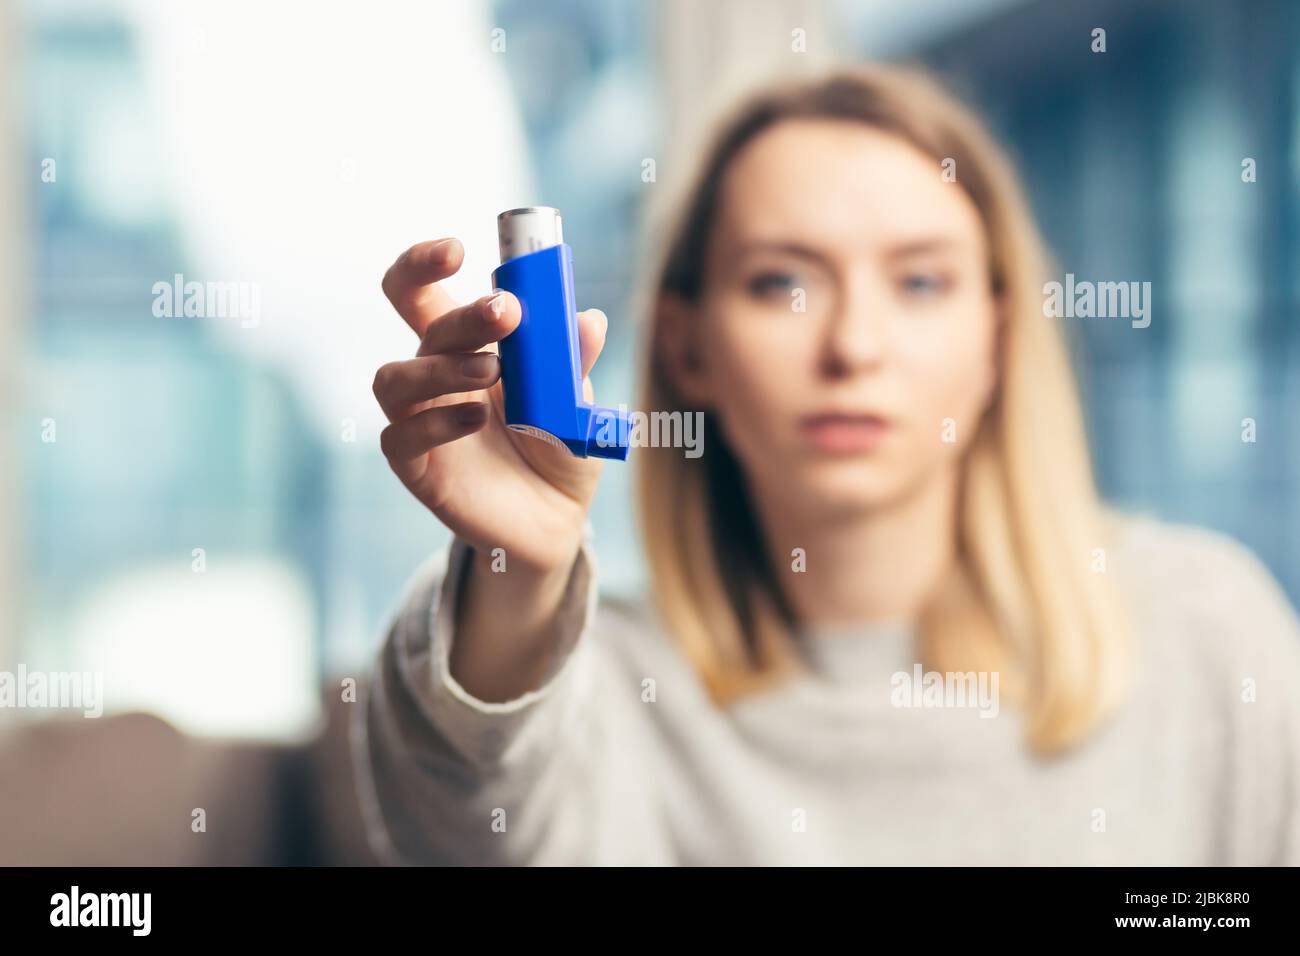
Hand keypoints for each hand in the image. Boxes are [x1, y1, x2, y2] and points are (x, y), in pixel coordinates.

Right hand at [375, 238, 609, 574]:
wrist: (558, 519)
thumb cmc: (560, 447)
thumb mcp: (577, 402)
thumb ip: (573, 363)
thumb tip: (588, 321)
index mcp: (466, 345)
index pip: (422, 292)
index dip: (424, 262)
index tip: (457, 249)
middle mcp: (435, 375)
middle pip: (419, 325)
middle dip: (462, 313)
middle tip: (506, 312)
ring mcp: (420, 420)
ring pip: (394, 379)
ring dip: (442, 365)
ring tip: (491, 372)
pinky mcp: (418, 469)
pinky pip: (398, 438)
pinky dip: (433, 422)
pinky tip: (473, 419)